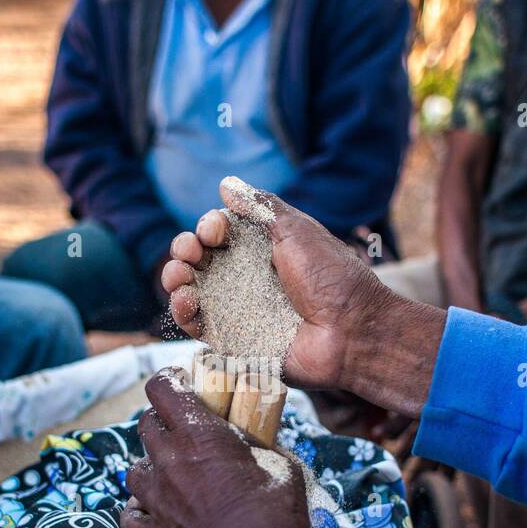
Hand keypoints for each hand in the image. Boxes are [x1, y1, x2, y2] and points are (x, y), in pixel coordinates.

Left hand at [120, 369, 311, 527]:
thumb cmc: (276, 517)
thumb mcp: (281, 467)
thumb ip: (257, 446)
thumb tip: (251, 442)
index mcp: (199, 435)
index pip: (162, 388)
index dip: (169, 380)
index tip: (181, 382)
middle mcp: (168, 462)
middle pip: (145, 425)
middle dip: (163, 421)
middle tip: (184, 429)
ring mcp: (155, 500)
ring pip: (134, 470)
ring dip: (151, 467)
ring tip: (172, 475)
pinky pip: (130, 516)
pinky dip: (139, 512)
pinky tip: (155, 513)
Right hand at [162, 177, 445, 416]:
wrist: (351, 331)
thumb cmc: (331, 278)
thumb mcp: (297, 230)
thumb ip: (261, 206)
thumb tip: (226, 185)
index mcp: (261, 251)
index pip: (219, 234)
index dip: (209, 226)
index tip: (217, 228)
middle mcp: (246, 280)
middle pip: (198, 261)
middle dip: (185, 248)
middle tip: (191, 250)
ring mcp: (237, 312)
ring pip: (190, 291)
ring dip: (174, 277)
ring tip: (179, 274)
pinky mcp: (233, 342)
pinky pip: (197, 327)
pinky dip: (182, 312)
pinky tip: (185, 299)